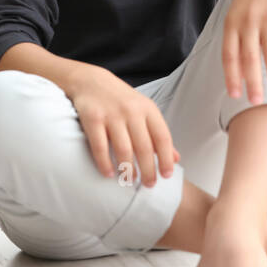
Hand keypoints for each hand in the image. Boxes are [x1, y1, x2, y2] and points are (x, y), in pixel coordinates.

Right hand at [64, 64, 179, 186]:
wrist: (90, 81)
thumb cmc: (120, 100)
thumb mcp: (144, 111)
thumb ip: (158, 134)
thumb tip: (176, 158)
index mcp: (148, 109)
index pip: (162, 137)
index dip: (166, 158)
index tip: (167, 175)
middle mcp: (131, 111)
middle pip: (144, 147)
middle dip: (148, 170)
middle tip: (149, 185)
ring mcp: (112, 115)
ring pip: (123, 149)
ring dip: (128, 170)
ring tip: (130, 181)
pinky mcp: (93, 119)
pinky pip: (100, 147)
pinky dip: (105, 163)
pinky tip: (109, 173)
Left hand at [222, 0, 266, 104]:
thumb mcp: (235, 13)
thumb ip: (236, 37)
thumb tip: (237, 69)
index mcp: (232, 23)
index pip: (229, 55)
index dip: (232, 76)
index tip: (235, 94)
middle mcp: (248, 22)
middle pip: (249, 57)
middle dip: (252, 82)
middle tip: (256, 101)